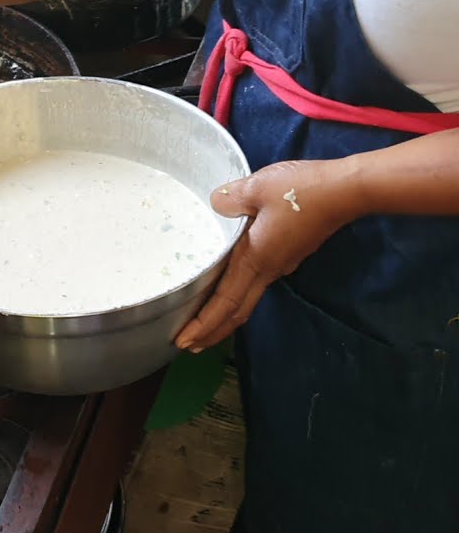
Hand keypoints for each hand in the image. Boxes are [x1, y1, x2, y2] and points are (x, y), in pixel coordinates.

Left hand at [175, 158, 362, 351]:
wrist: (348, 191)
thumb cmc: (303, 191)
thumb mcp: (259, 187)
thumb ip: (232, 198)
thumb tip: (215, 203)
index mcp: (256, 259)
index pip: (226, 302)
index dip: (204, 324)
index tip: (184, 341)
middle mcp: (268, 269)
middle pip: (236, 311)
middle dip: (211, 331)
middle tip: (187, 345)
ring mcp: (280, 264)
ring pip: (247, 299)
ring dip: (224, 316)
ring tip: (203, 325)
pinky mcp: (288, 254)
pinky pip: (256, 283)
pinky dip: (238, 296)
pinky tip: (231, 289)